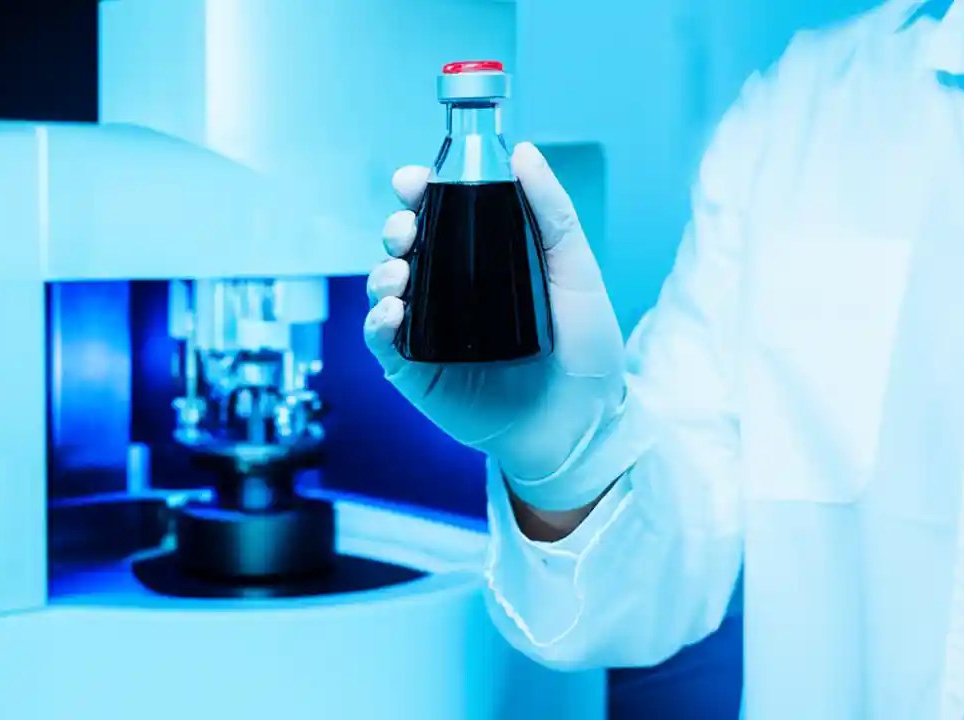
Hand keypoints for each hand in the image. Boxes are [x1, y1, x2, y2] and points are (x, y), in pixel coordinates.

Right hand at [363, 143, 624, 490]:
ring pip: (386, 289)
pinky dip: (378, 322)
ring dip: (381, 273)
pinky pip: (383, 342)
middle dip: (396, 227)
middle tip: (407, 227)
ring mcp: (432, 333)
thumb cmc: (585, 353)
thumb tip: (524, 154)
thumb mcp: (576, 272)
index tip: (414, 180)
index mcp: (486, 263)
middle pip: (406, 247)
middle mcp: (453, 293)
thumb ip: (553, 212)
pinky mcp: (417, 373)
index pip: (443, 217)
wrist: (583, 426)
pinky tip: (393, 312)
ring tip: (399, 273)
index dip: (421, 193)